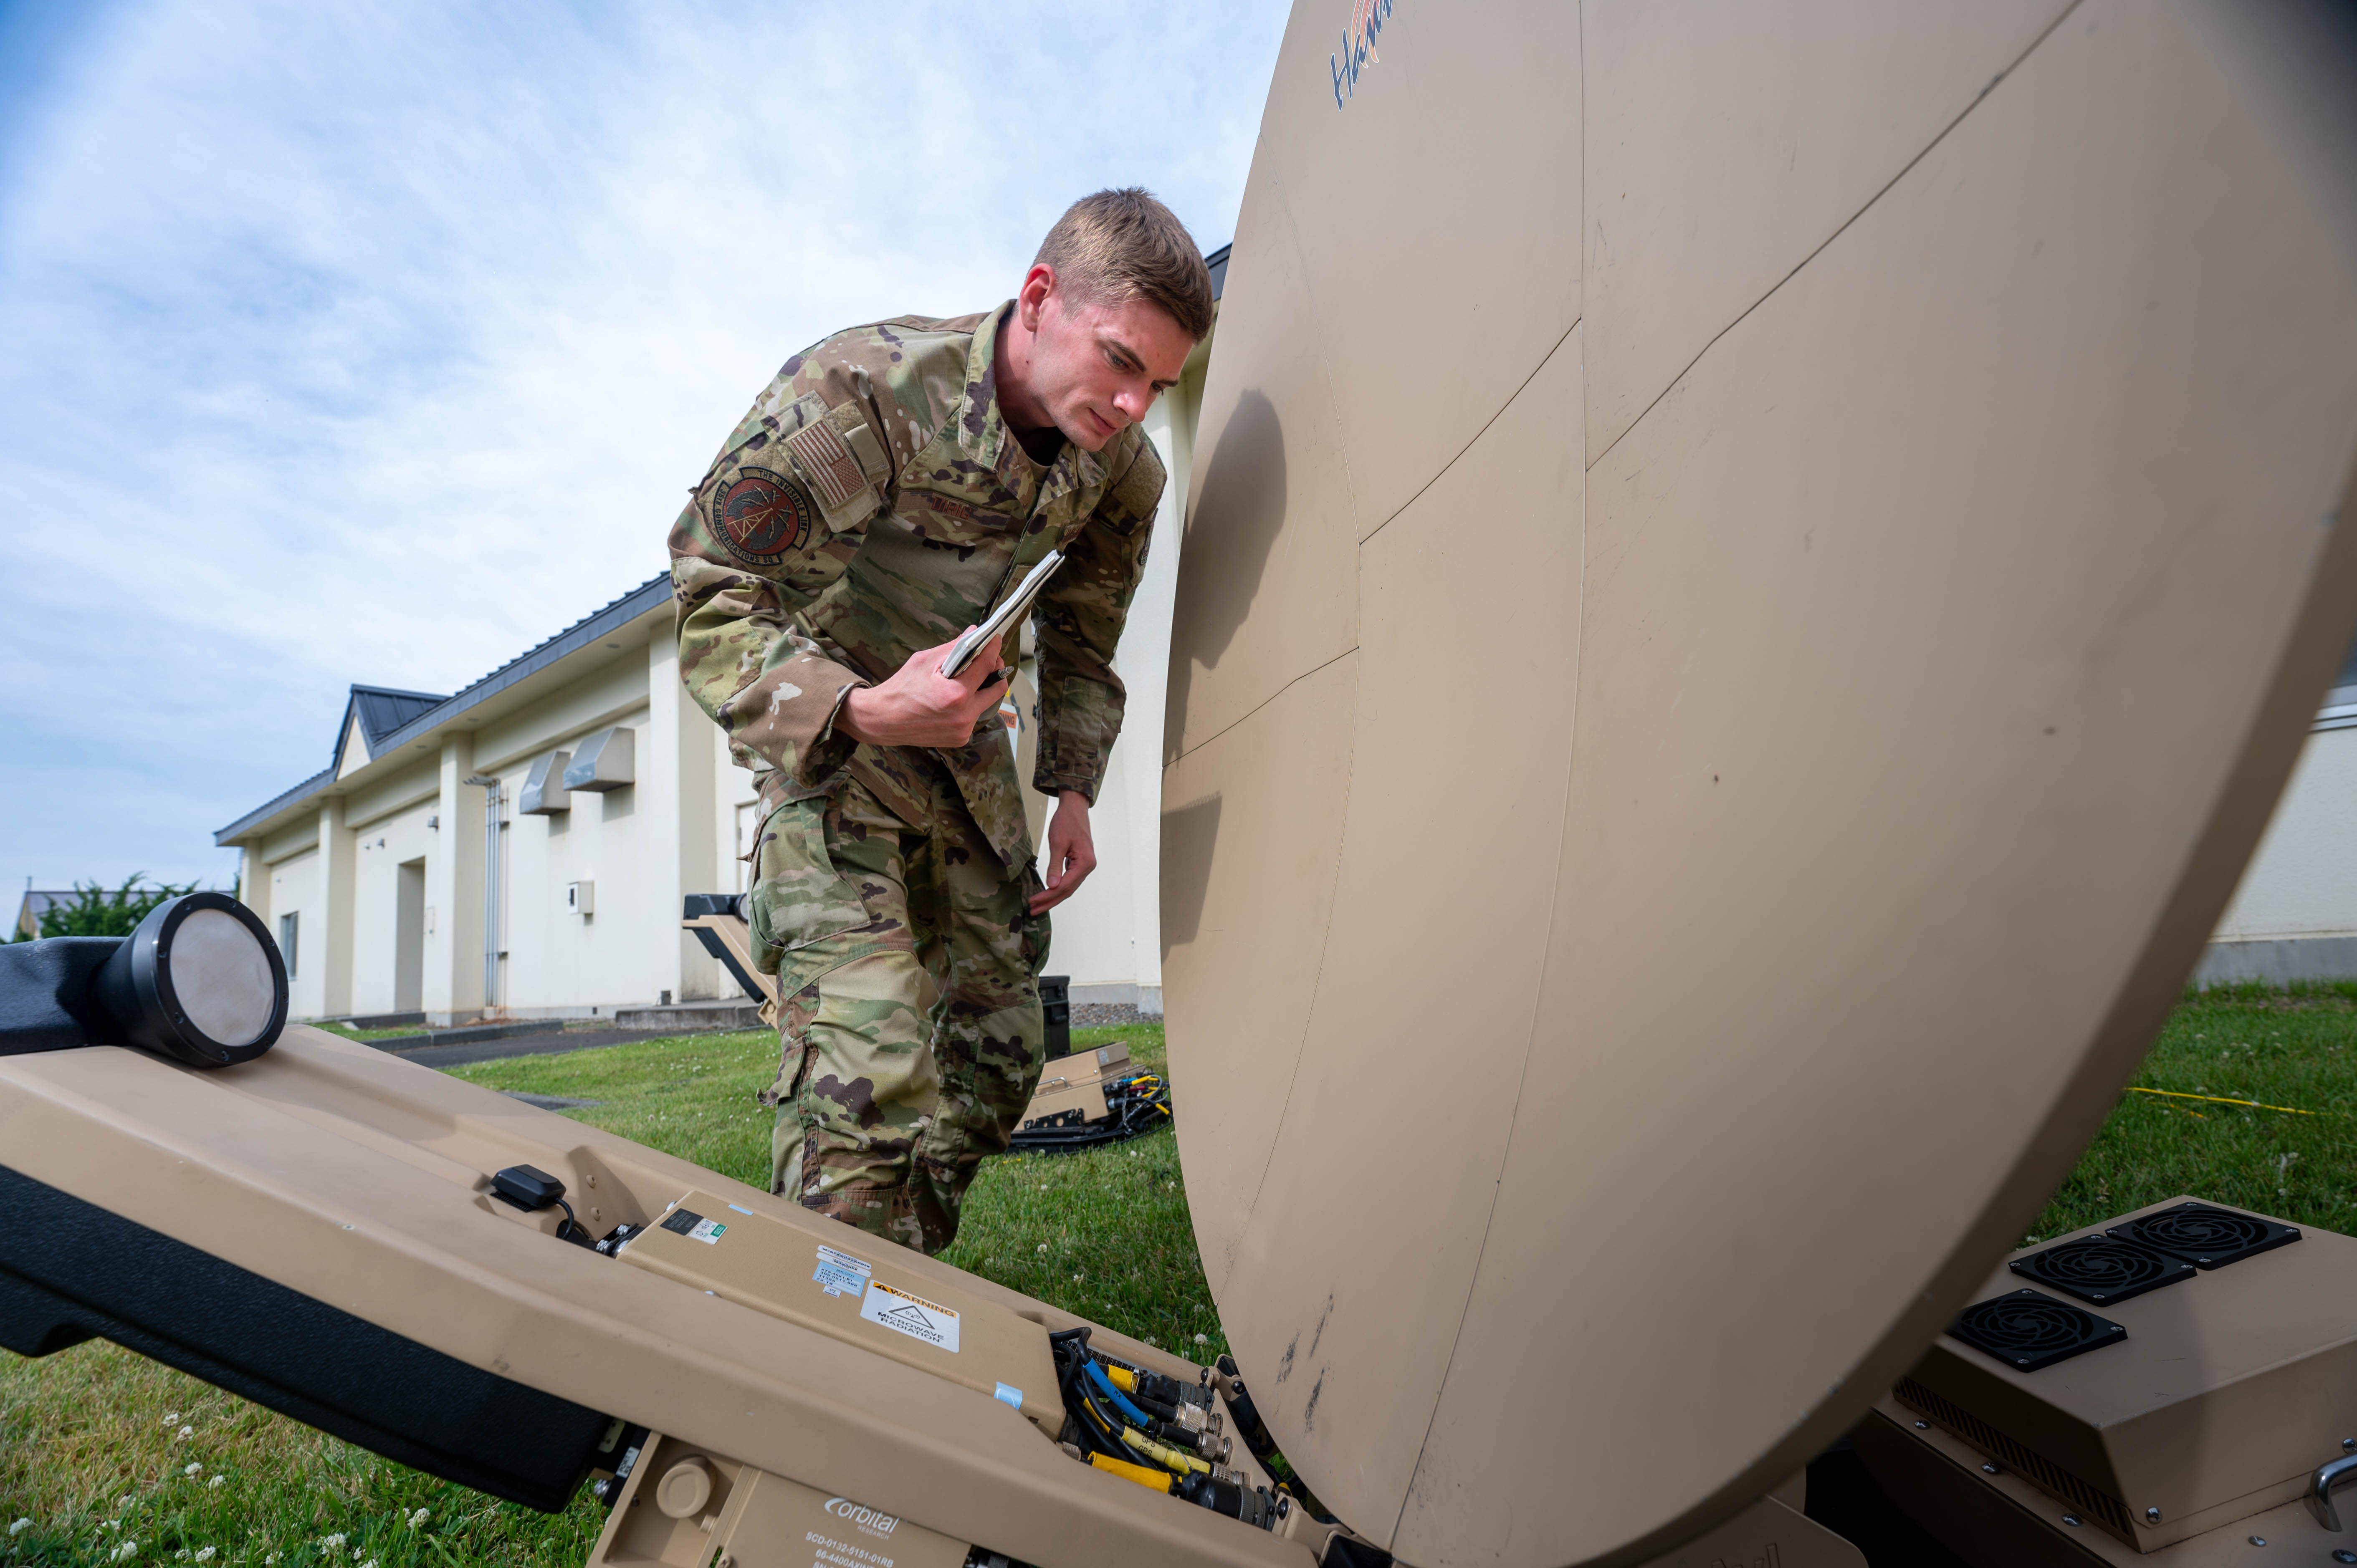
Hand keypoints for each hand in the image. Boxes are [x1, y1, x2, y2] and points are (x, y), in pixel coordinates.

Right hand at [835, 637, 1007, 748]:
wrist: (883, 720)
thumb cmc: (901, 688)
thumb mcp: (925, 661)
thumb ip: (953, 648)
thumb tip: (973, 633)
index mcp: (956, 694)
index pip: (986, 666)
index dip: (992, 649)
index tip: (995, 640)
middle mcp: (965, 715)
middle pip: (997, 688)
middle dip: (995, 670)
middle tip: (987, 659)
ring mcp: (963, 730)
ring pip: (986, 703)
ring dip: (981, 688)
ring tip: (967, 679)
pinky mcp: (960, 739)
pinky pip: (974, 717)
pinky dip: (970, 705)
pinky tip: (954, 699)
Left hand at [1029, 791, 1095, 913]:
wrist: (1074, 808)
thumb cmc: (1066, 822)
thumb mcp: (1057, 844)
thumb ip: (1054, 866)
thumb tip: (1052, 886)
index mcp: (1085, 863)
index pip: (1064, 886)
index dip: (1048, 896)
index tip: (1033, 902)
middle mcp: (1088, 867)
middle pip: (1068, 890)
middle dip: (1050, 901)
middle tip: (1033, 910)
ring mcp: (1085, 865)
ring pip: (1069, 887)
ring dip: (1053, 897)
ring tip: (1038, 905)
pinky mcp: (1080, 862)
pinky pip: (1069, 880)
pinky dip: (1058, 887)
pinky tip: (1047, 892)